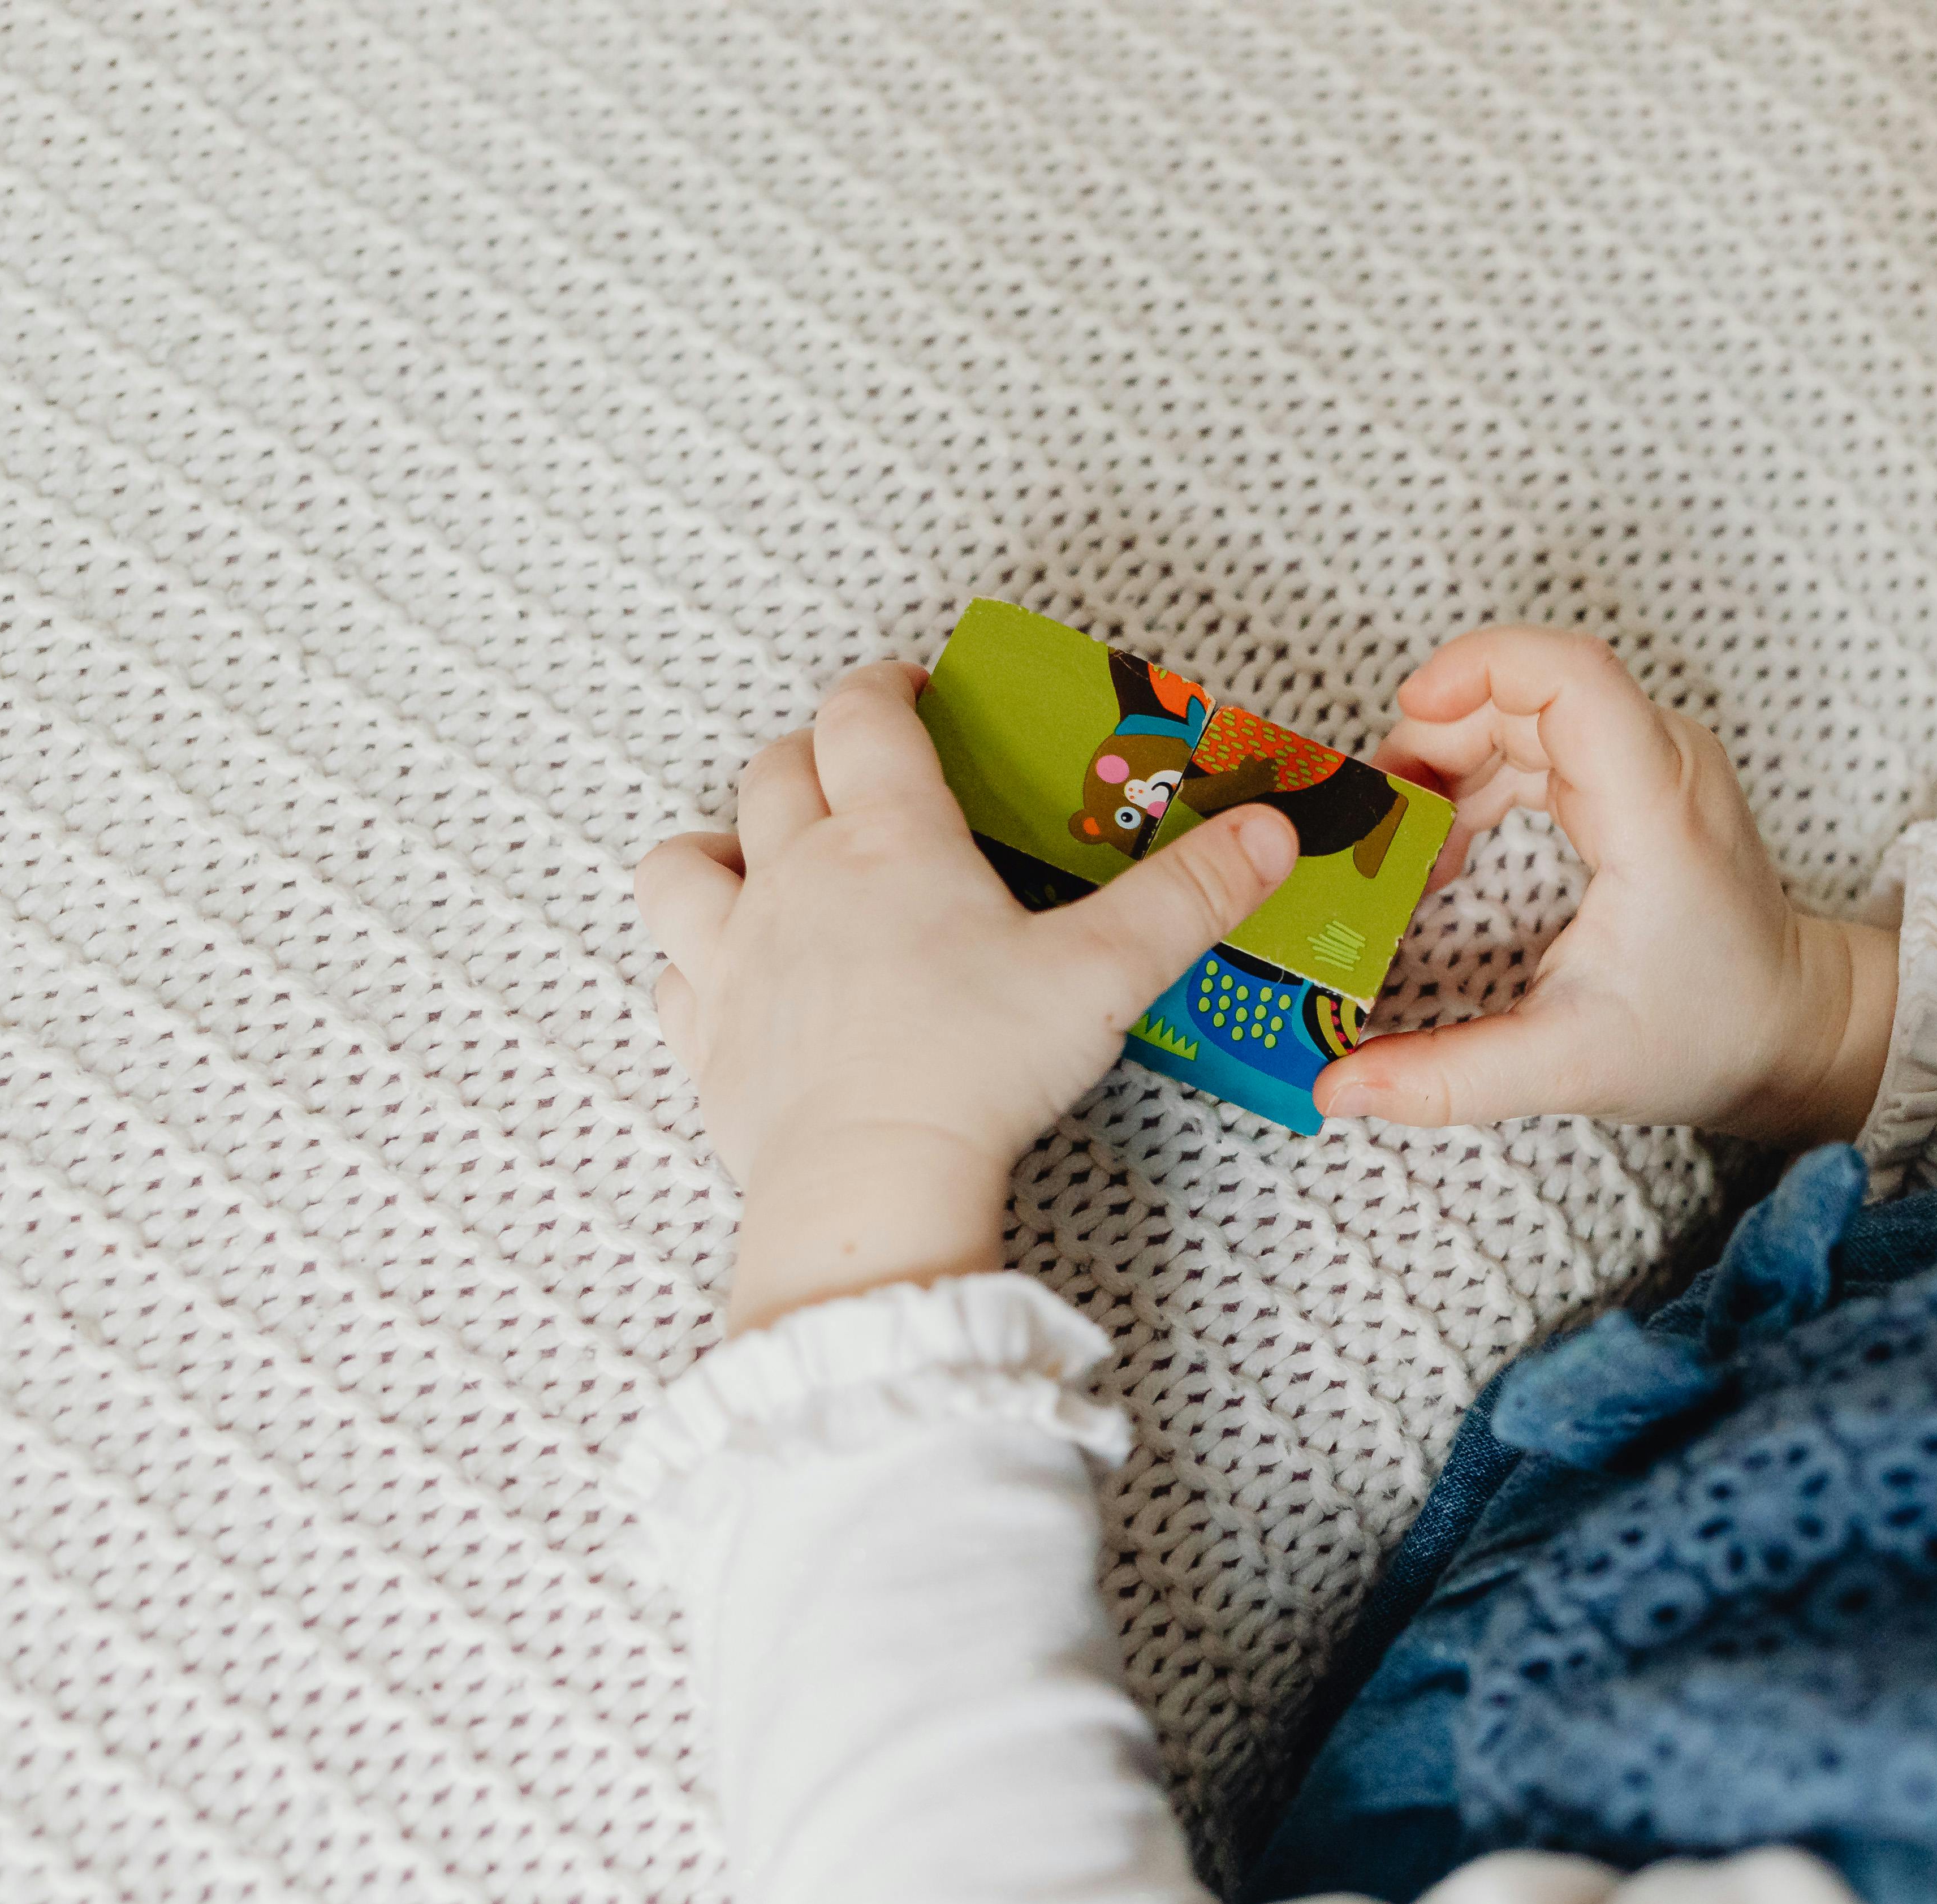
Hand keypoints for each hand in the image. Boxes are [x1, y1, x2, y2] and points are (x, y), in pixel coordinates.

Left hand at [641, 661, 1300, 1331]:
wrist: (872, 1181)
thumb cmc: (977, 1070)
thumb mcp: (1105, 973)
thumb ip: (1187, 896)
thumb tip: (1266, 832)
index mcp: (889, 842)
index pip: (862, 716)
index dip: (882, 689)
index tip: (908, 694)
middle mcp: (796, 879)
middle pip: (774, 773)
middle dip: (813, 757)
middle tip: (857, 776)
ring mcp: (735, 958)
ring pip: (682, 864)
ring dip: (715, 849)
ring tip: (755, 862)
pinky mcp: (706, 1039)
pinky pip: (670, 977)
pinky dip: (691, 966)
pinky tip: (729, 979)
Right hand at [1321, 628, 1893, 1143]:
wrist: (1794, 1030)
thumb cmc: (1708, 1035)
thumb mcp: (1570, 1065)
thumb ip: (1451, 1077)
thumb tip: (1343, 1088)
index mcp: (1656, 810)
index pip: (1573, 673)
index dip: (1481, 665)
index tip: (1407, 713)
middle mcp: (1663, 762)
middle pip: (1527, 687)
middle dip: (1437, 737)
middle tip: (1379, 824)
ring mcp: (1655, 764)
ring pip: (1528, 709)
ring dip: (1452, 760)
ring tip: (1405, 847)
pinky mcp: (1639, 779)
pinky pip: (1543, 738)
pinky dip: (1482, 777)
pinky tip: (1448, 846)